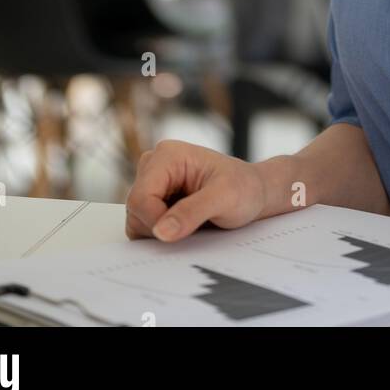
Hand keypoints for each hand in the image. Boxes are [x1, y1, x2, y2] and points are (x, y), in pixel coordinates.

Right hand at [125, 140, 266, 241]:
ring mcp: (153, 182)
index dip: (155, 222)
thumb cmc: (244, 189)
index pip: (140, 198)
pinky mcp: (155, 198)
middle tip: (194, 226)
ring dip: (162, 230)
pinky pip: (144, 224)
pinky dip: (163, 232)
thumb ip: (192, 212)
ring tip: (193, 222)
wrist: (253, 192)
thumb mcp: (225, 198)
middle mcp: (154, 165)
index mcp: (167, 155)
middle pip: (135, 210)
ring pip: (137, 219)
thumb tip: (160, 231)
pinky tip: (187, 225)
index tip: (180, 234)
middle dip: (160, 226)